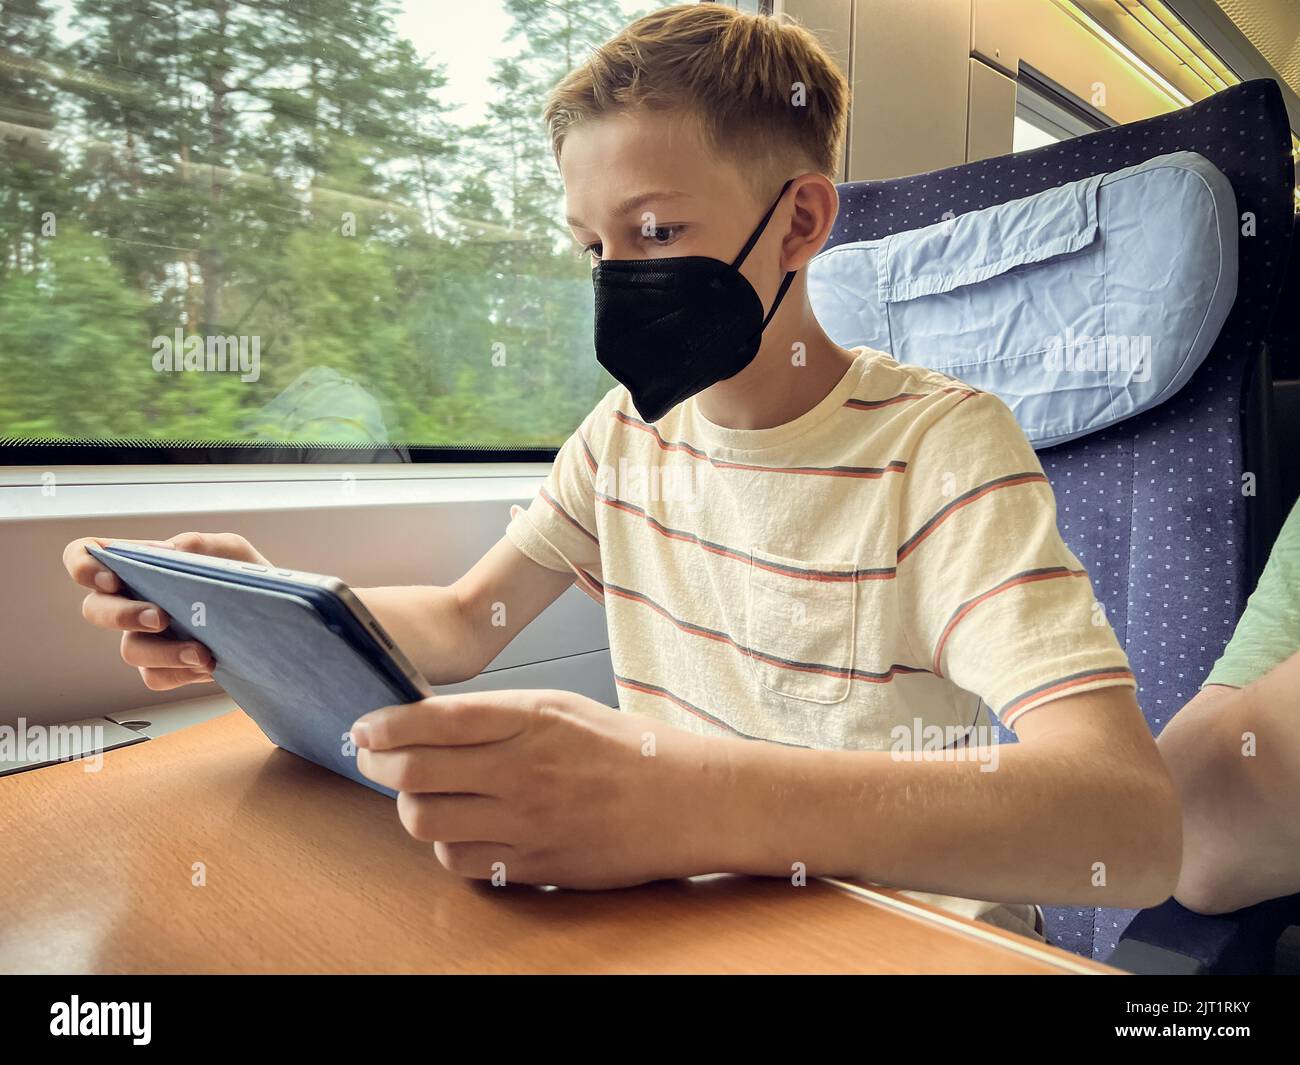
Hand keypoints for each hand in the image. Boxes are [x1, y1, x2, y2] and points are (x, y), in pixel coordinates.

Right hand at [63, 531, 272, 690]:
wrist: (274, 622)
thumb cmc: (245, 580)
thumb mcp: (233, 553)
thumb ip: (201, 544)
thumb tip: (169, 549)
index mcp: (140, 566)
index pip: (84, 557)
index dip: (83, 566)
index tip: (112, 578)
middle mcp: (134, 601)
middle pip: (94, 610)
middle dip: (122, 615)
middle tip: (160, 617)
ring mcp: (146, 637)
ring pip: (129, 650)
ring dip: (164, 652)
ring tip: (202, 652)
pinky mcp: (164, 668)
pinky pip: (154, 677)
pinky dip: (180, 673)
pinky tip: (209, 665)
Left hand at [351, 689, 741, 887]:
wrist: (686, 802)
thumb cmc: (626, 748)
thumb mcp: (562, 708)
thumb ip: (498, 715)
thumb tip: (426, 723)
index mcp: (530, 720)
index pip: (433, 721)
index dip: (385, 726)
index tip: (365, 729)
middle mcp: (523, 771)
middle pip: (415, 774)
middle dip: (380, 766)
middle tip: (376, 760)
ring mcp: (527, 823)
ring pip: (427, 822)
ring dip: (412, 807)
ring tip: (424, 795)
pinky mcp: (535, 866)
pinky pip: (461, 861)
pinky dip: (447, 845)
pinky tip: (462, 828)